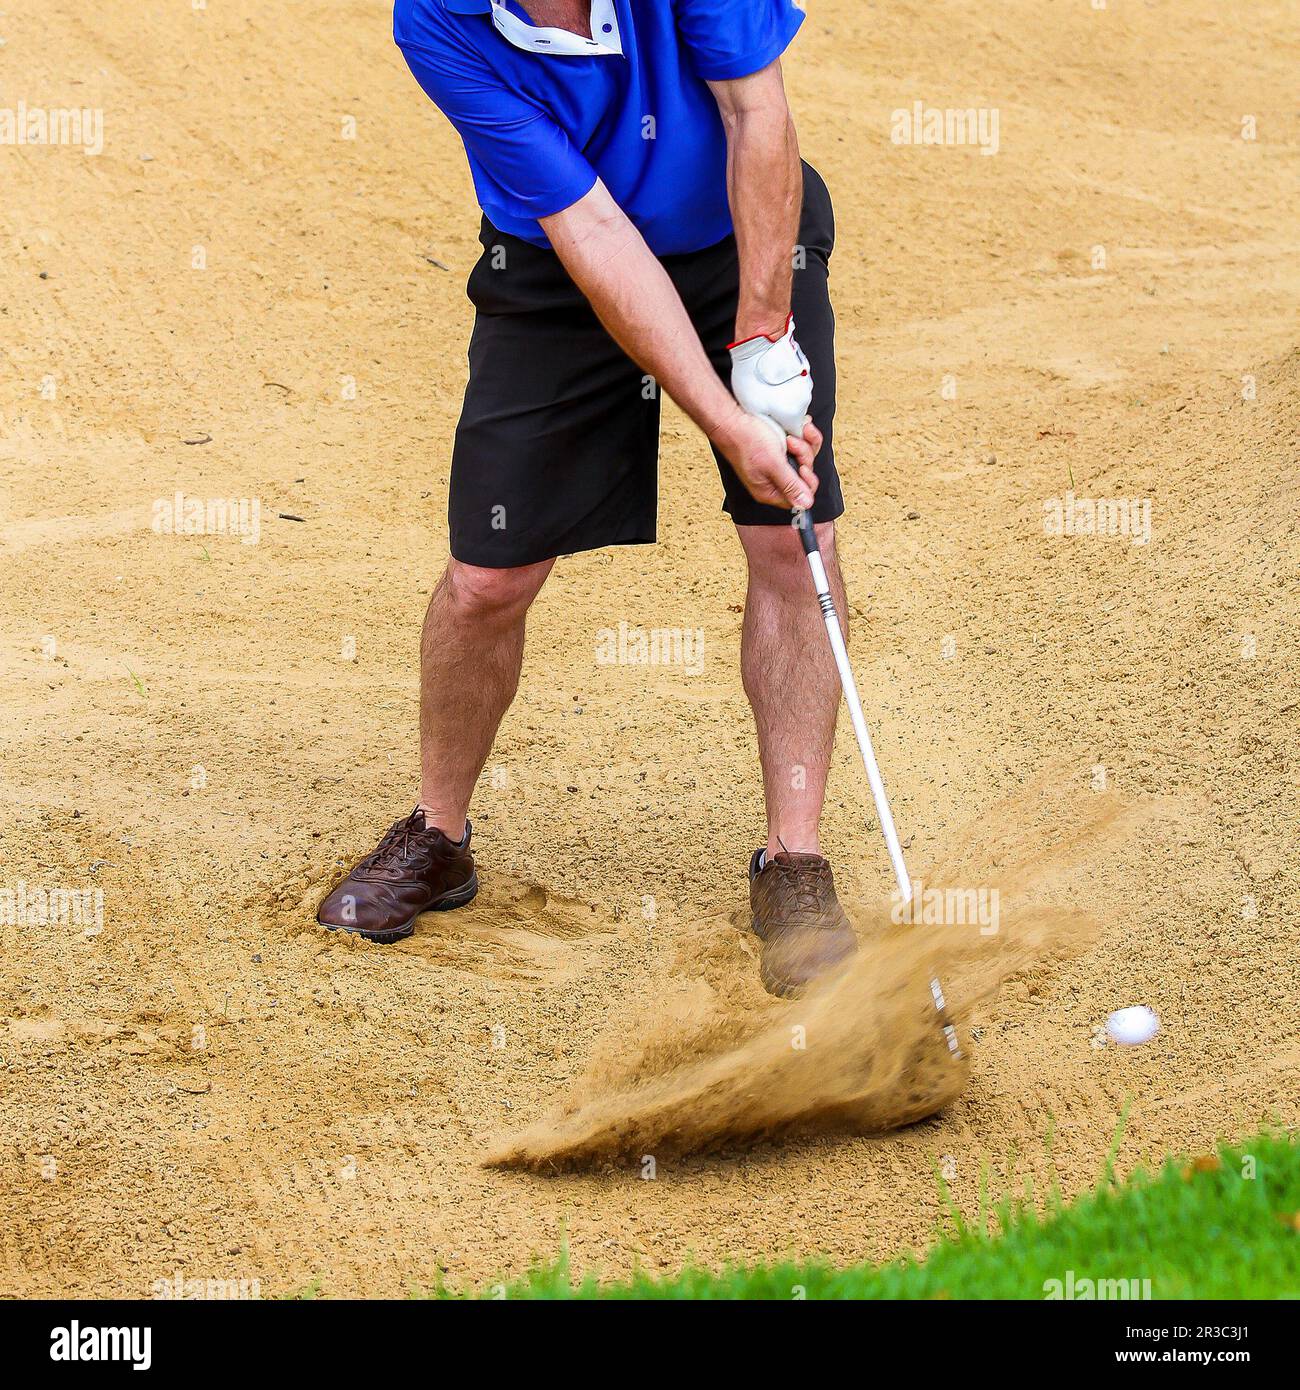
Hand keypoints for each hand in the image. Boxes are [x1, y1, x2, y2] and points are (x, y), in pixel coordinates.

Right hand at [710, 408, 822, 509]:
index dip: (806, 483)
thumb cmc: (746, 441)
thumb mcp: (772, 465)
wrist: (734, 420)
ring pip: (805, 458)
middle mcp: (775, 479)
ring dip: (803, 443)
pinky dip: (801, 436)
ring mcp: (779, 464)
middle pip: (805, 475)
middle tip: (791, 444)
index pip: (799, 498)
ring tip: (789, 436)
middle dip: (803, 455)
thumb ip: (790, 485)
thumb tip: (805, 505)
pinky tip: (795, 430)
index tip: (803, 467)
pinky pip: (801, 446)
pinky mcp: (781, 450)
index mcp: (770, 491)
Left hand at [729, 314, 813, 441]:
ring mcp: (806, 384)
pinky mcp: (803, 371)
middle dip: (782, 416)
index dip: (784, 435)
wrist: (761, 343)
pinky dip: (786, 386)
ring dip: (783, 399)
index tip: (773, 429)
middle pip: (796, 417)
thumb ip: (767, 425)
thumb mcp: (753, 410)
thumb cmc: (753, 376)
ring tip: (766, 391)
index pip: (796, 435)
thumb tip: (772, 431)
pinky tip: (772, 380)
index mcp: (793, 414)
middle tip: (765, 406)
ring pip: (796, 400)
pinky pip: (796, 386)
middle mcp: (804, 400)